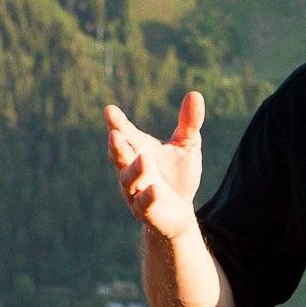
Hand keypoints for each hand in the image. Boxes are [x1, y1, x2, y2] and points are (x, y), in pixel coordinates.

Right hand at [105, 91, 204, 240]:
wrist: (180, 213)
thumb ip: (189, 123)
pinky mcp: (147, 211)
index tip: (110, 110)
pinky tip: (156, 189)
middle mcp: (131, 169)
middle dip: (116, 145)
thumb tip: (196, 94)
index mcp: (138, 149)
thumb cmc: (177, 175)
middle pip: (119, 156)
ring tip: (143, 158)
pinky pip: (144, 203)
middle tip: (115, 133)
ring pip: (129, 180)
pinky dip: (148, 196)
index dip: (117, 123)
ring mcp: (136, 191)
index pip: (125, 134)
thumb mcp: (187, 146)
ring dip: (135, 170)